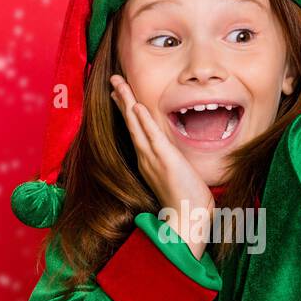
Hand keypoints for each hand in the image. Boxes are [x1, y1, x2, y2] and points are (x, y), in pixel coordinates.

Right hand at [109, 74, 214, 258]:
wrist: (187, 220)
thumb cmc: (186, 203)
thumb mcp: (176, 177)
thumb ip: (171, 164)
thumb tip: (173, 158)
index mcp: (147, 161)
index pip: (135, 130)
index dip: (127, 111)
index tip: (120, 95)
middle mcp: (145, 158)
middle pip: (130, 123)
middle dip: (122, 99)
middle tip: (113, 80)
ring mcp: (152, 159)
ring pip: (136, 125)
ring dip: (127, 102)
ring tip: (118, 84)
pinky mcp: (165, 160)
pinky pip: (151, 136)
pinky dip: (143, 120)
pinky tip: (136, 105)